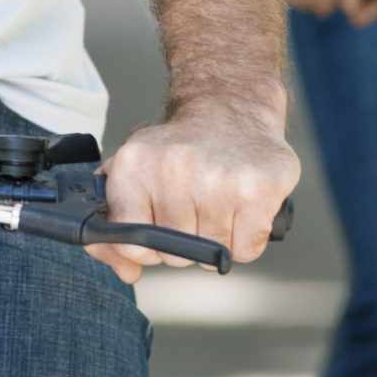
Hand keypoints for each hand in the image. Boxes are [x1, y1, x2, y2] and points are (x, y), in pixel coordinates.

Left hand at [92, 92, 300, 284]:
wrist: (231, 105)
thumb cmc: (180, 148)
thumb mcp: (136, 172)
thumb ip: (117, 225)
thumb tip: (127, 272)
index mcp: (134, 165)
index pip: (132, 246)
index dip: (148, 246)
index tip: (159, 224)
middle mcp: (174, 170)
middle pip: (176, 256)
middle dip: (186, 241)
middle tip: (195, 204)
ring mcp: (218, 180)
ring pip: (213, 255)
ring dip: (218, 237)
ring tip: (219, 199)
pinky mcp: (258, 189)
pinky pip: (245, 251)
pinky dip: (246, 238)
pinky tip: (242, 205)